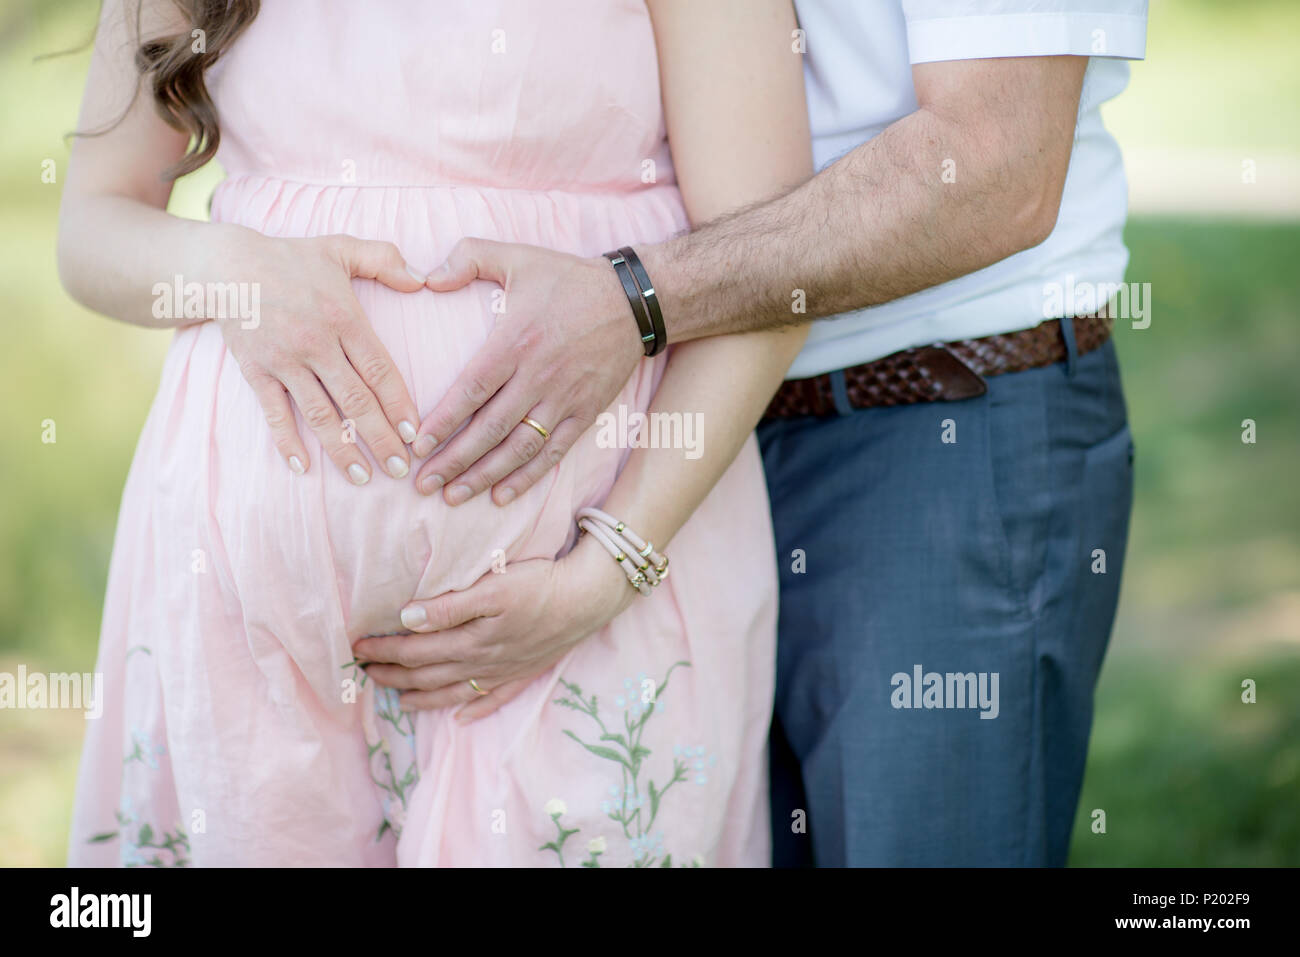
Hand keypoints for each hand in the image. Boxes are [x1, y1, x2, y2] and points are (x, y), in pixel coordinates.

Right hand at [210, 226, 426, 481]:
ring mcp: (284, 361)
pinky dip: (286, 440)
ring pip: (319, 414)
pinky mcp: (256, 371)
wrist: (226, 266)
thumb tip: (423, 280)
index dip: (399, 406)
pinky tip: (302, 466)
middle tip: (401, 470)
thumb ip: (384, 259)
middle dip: (380, 439)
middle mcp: (316, 344)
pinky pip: (274, 412)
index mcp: (343, 318)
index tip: (415, 435)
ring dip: (342, 450)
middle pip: (355, 401)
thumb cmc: (291, 258)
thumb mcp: (340, 248)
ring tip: (362, 478)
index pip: (379, 371)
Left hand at [353, 534, 633, 720]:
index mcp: (469, 640)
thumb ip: (449, 607)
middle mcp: (482, 662)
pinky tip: (460, 719)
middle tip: (364, 670)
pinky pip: (492, 699)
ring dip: (420, 697)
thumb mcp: (492, 587)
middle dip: (392, 674)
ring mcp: (503, 672)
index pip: (415, 650)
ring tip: (396, 699)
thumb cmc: (539, 585)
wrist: (586, 599)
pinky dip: (473, 710)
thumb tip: (407, 618)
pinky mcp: (524, 673)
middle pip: (427, 675)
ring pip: (453, 692)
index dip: (384, 649)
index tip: (357, 646)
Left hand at [412, 238, 643, 505]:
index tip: (418, 443)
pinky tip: (501, 495)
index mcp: (515, 342)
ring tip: (453, 496)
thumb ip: (468, 257)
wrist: (634, 301)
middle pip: (488, 429)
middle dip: (453, 460)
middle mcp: (537, 377)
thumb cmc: (569, 278)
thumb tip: (426, 277)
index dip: (443, 421)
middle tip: (423, 484)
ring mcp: (563, 399)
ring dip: (483, 476)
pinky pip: (552, 452)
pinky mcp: (585, 412)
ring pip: (518, 448)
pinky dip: (527, 477)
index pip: (471, 390)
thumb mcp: (518, 256)